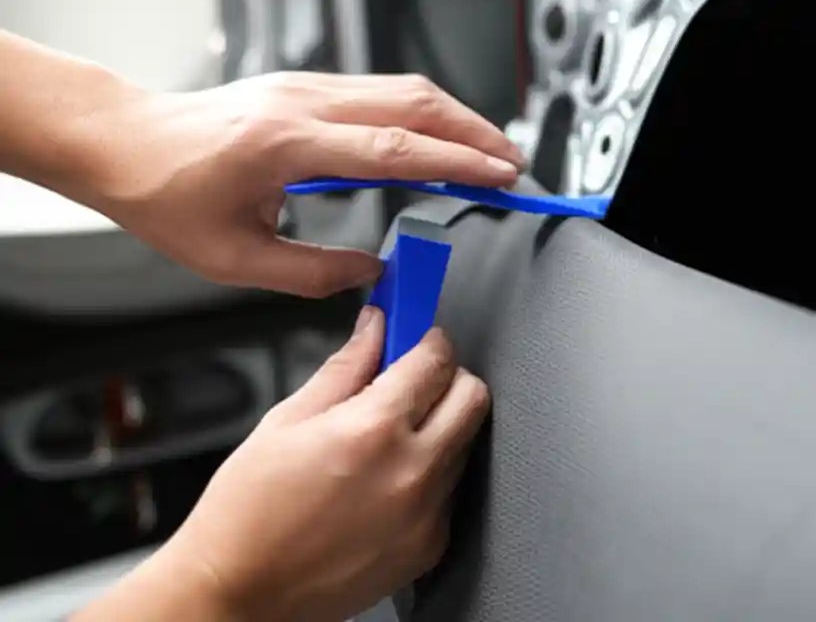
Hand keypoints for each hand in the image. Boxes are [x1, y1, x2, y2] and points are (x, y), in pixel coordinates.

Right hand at [75, 308, 489, 621]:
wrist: (238, 592)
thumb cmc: (247, 512)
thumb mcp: (287, 421)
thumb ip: (345, 367)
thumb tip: (375, 328)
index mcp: (372, 430)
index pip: (435, 360)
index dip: (427, 339)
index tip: (418, 337)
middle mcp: (411, 472)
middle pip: (472, 397)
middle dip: (447, 378)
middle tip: (412, 381)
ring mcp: (426, 514)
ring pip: (465, 443)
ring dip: (440, 427)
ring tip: (386, 439)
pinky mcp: (430, 546)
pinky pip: (450, 491)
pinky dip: (430, 475)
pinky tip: (386, 481)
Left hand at [83, 71, 524, 296]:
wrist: (123, 141)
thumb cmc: (165, 195)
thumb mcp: (233, 259)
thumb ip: (311, 273)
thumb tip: (371, 275)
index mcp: (286, 144)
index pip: (394, 149)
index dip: (456, 163)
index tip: (501, 177)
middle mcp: (302, 103)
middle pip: (414, 104)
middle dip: (475, 134)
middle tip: (514, 166)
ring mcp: (305, 87)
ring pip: (402, 89)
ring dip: (455, 118)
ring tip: (490, 153)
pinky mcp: (305, 87)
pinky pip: (380, 90)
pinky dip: (424, 113)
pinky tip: (441, 137)